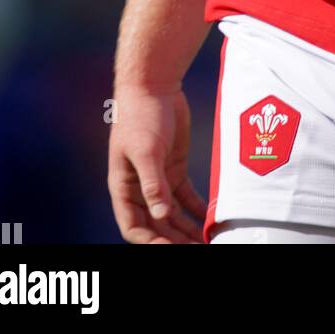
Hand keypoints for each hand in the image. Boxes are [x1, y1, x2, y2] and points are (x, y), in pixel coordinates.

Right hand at [108, 86, 206, 243]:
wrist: (153, 86)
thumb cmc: (140, 116)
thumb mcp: (146, 150)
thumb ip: (153, 183)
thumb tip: (161, 214)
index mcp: (124, 188)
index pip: (134, 226)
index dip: (150, 241)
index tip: (170, 248)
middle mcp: (140, 189)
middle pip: (156, 225)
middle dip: (174, 240)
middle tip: (196, 249)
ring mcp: (159, 179)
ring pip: (172, 215)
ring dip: (187, 230)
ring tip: (205, 242)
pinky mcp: (174, 168)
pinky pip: (186, 196)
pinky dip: (196, 209)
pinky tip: (210, 219)